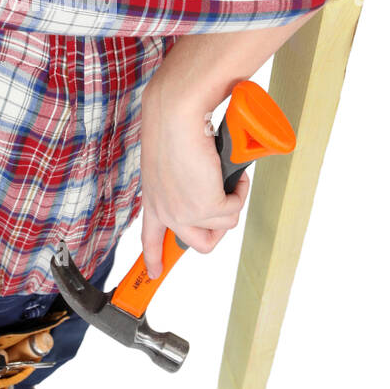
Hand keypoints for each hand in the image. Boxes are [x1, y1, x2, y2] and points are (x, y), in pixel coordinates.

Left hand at [139, 80, 249, 279]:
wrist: (176, 115)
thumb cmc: (172, 128)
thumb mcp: (169, 163)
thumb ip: (180, 181)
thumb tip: (201, 186)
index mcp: (153, 200)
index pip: (149, 238)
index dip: (154, 257)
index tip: (155, 272)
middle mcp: (166, 211)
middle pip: (199, 243)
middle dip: (218, 229)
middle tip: (226, 205)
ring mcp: (185, 212)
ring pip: (224, 224)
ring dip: (232, 200)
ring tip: (226, 174)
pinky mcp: (206, 206)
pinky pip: (235, 209)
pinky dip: (240, 190)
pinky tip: (232, 172)